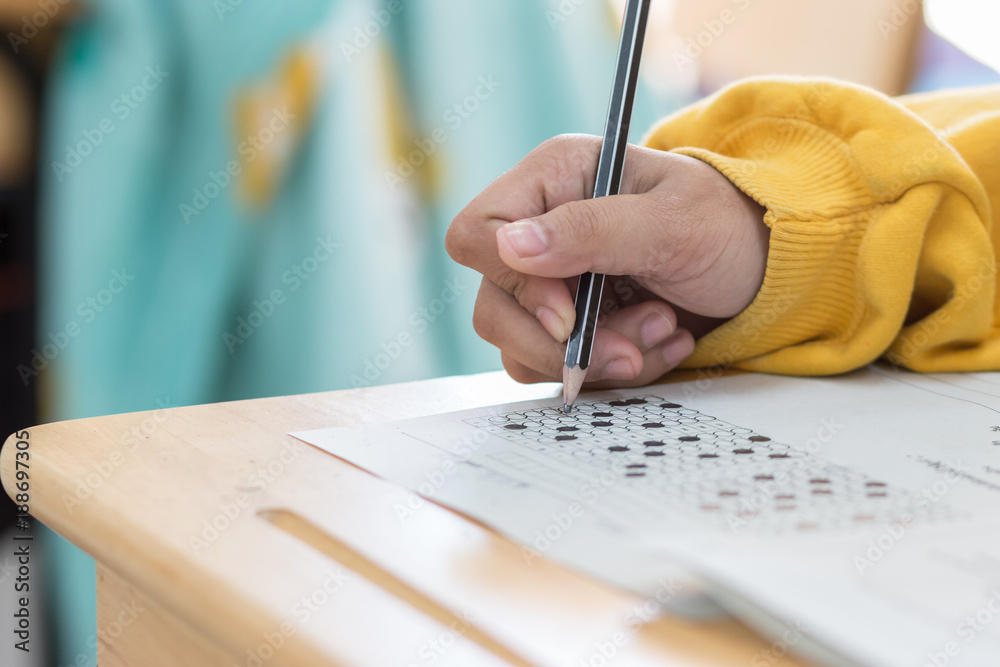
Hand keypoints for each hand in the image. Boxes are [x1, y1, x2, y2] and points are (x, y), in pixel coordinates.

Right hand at [446, 134, 767, 386]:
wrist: (762, 266)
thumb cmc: (726, 224)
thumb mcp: (671, 222)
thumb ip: (589, 230)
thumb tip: (510, 245)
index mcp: (554, 179)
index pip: (478, 234)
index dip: (513, 283)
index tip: (570, 314)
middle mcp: (542, 230)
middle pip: (493, 306)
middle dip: (565, 341)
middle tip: (630, 346)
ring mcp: (552, 282)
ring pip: (522, 347)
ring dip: (596, 357)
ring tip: (661, 330)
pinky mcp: (570, 323)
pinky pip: (559, 367)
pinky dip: (611, 368)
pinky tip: (658, 344)